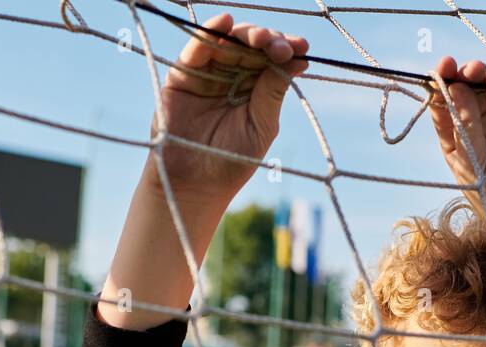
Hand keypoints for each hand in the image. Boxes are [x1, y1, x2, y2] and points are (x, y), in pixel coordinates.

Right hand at [143, 13, 309, 204]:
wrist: (194, 184)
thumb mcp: (260, 126)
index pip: (273, 59)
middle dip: (268, 40)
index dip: (286, 48)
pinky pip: (197, 47)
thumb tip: (298, 58)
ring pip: (228, 40)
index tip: (302, 48)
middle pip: (252, 44)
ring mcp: (208, 73)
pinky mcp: (183, 75)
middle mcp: (233, 75)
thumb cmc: (232, 161)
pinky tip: (225, 23)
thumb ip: (273, 92)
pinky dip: (210, 31)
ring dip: (245, 34)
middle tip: (280, 47)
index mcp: (256, 87)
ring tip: (261, 39)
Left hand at [427, 58, 485, 268]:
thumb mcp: (476, 166)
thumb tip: (453, 87)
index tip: (445, 66)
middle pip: (470, 89)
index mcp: (458, 141)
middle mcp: (481, 128)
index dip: (441, 82)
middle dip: (470, 74)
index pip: (443, 105)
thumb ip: (466, 126)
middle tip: (474, 71)